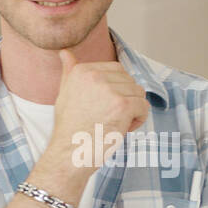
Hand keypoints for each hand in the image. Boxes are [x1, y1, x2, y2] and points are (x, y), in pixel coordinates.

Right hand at [49, 48, 150, 167]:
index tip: (103, 107)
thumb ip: (69, 72)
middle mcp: (95, 76)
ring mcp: (110, 90)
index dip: (116, 90)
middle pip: (129, 81)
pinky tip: (122, 129)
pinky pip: (143, 107)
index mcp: (82, 70)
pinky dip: (138, 120)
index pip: (116, 70)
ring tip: (115, 124)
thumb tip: (65, 53)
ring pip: (138, 93)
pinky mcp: (123, 105)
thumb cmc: (69, 129)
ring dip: (132, 110)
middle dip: (125, 99)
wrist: (69, 154)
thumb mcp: (64, 94)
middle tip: (109, 118)